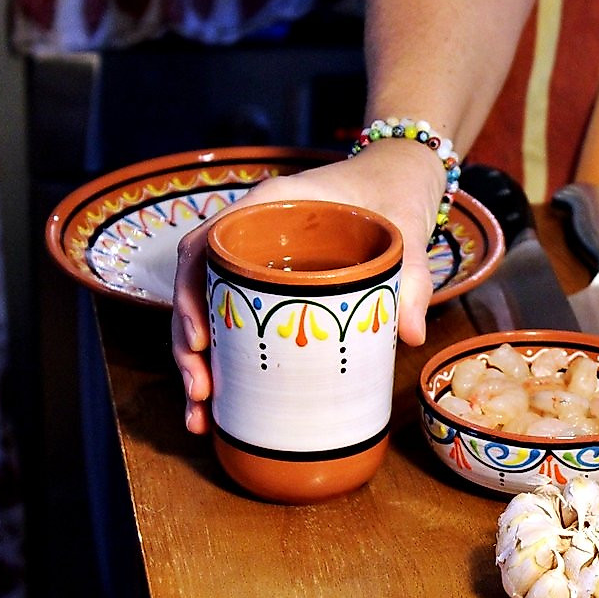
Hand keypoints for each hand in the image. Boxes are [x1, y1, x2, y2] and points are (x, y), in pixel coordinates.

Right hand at [171, 142, 444, 433]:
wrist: (400, 182)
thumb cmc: (394, 195)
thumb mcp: (405, 231)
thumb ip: (411, 276)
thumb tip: (410, 334)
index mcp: (270, 205)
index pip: (205, 245)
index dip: (189, 292)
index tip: (201, 339)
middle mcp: (252, 232)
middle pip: (196, 288)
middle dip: (188, 346)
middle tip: (201, 394)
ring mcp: (257, 260)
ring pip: (208, 311)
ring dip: (198, 362)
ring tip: (201, 415)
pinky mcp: (271, 285)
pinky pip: (235, 317)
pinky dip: (226, 359)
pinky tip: (224, 403)